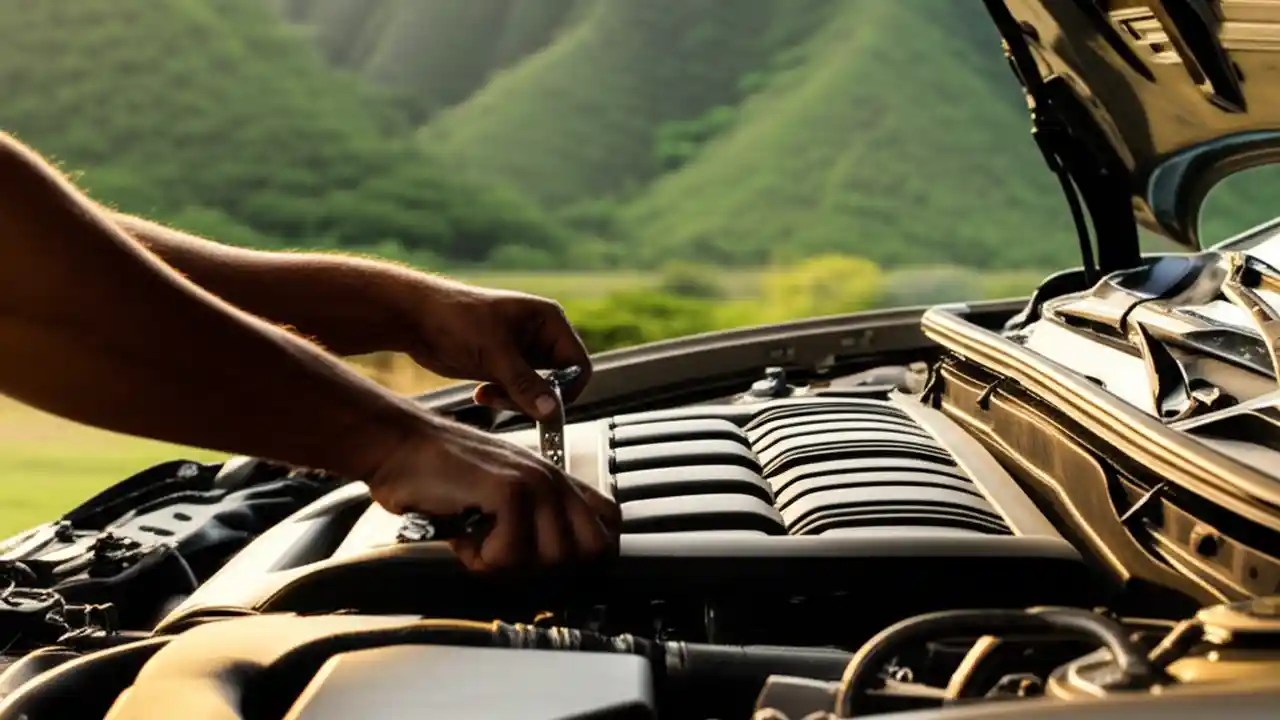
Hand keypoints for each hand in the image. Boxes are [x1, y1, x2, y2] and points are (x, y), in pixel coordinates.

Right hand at [367, 421, 620, 572]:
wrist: (399, 446)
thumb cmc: (439, 476)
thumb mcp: (497, 497)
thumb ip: (530, 524)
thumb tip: (551, 571)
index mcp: (556, 480)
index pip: (610, 525)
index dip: (588, 557)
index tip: (551, 567)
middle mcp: (553, 479)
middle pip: (590, 552)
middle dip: (550, 570)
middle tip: (507, 557)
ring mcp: (535, 482)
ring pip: (551, 560)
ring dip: (507, 565)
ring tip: (478, 541)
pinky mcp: (509, 490)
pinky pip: (512, 555)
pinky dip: (481, 558)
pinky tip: (464, 533)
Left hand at [403, 280, 590, 419]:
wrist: (414, 318)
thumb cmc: (455, 319)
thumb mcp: (495, 354)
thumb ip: (526, 384)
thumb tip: (553, 411)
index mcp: (548, 321)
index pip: (577, 365)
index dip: (566, 389)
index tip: (544, 408)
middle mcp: (540, 336)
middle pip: (558, 381)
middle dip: (534, 397)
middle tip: (508, 401)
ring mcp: (521, 352)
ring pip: (536, 391)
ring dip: (514, 400)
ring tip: (488, 395)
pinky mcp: (503, 366)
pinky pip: (516, 392)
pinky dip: (502, 398)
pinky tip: (480, 394)